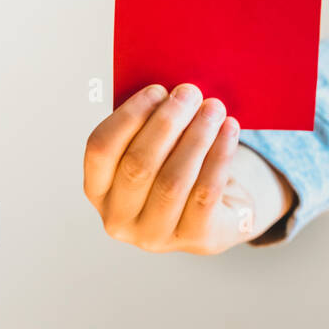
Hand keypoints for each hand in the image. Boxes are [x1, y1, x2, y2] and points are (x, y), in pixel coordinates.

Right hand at [83, 83, 287, 254]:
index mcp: (98, 189)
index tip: (157, 89)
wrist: (217, 212)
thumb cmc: (178, 167)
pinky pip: (206, 192)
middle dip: (167, 123)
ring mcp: (155, 235)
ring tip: (214, 107)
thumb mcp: (156, 149)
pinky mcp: (195, 238)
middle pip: (139, 165)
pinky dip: (220, 155)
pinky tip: (230, 129)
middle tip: (191, 92)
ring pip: (174, 180)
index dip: (128, 116)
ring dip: (196, 136)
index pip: (100, 149)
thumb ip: (151, 124)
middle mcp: (118, 218)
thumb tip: (173, 91)